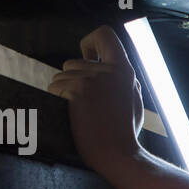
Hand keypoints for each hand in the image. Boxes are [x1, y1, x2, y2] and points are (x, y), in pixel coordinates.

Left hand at [48, 25, 143, 171]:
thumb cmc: (125, 133)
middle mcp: (107, 71)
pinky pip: (54, 86)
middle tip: (83, 101)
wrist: (118, 155)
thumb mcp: (134, 100)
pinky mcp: (77, 92)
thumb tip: (114, 67)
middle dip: (72, 79)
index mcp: (124, 70)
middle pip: (72, 61)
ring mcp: (91, 81)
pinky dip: (56, 98)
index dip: (90, 42)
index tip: (89, 57)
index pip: (104, 34)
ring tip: (79, 110)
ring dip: (63, 90)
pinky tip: (69, 112)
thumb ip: (125, 80)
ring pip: (60, 75)